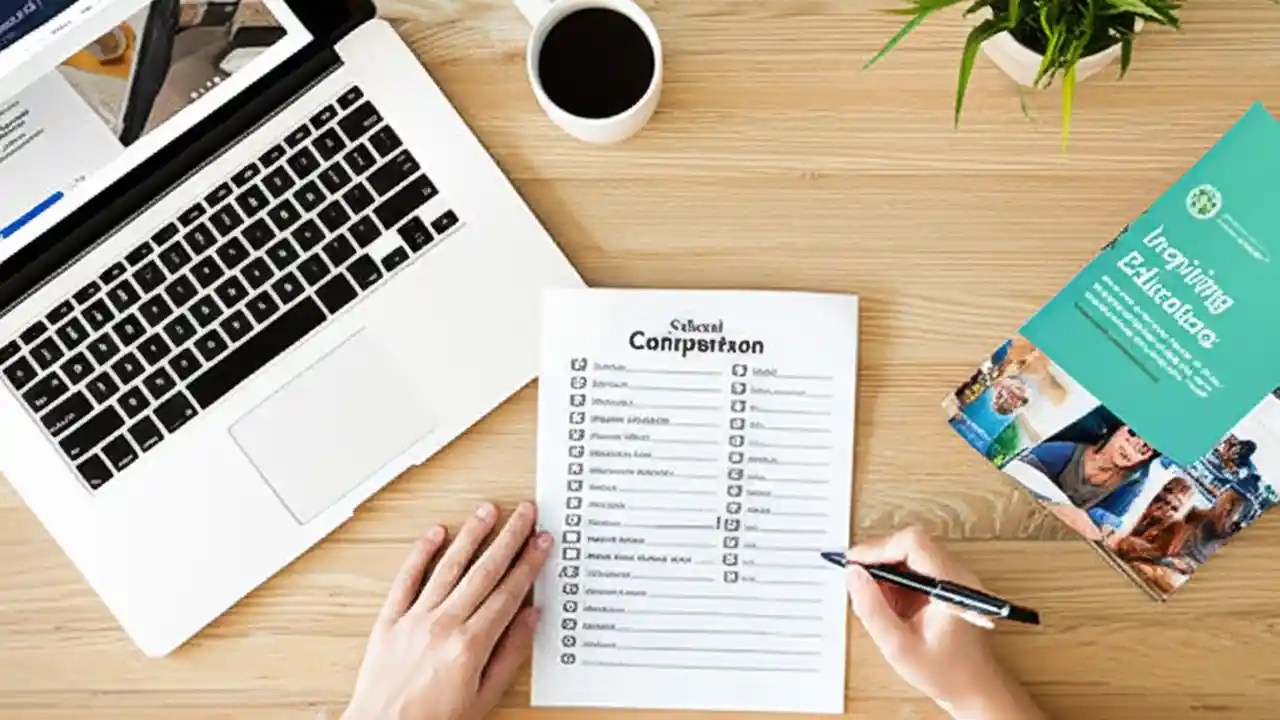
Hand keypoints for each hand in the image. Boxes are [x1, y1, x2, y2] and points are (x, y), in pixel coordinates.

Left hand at [343, 502, 552, 719]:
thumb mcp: (484, 697)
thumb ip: (510, 654)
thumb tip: (531, 618)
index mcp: (471, 644)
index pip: (508, 592)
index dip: (529, 563)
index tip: (542, 542)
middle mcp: (443, 624)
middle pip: (484, 571)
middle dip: (509, 538)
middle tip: (525, 514)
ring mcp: (415, 618)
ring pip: (449, 567)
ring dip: (472, 535)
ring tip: (488, 511)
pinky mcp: (389, 620)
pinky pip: (407, 579)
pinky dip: (421, 553)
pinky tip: (436, 533)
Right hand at [845, 528, 1044, 719]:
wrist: (973, 688)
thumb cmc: (945, 672)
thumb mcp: (899, 646)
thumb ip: (873, 609)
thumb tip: (854, 575)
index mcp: (951, 584)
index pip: (913, 543)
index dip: (878, 548)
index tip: (854, 563)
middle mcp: (956, 575)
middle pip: (910, 545)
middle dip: (878, 560)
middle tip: (858, 581)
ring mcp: (952, 579)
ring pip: (910, 556)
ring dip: (886, 573)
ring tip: (875, 603)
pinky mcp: (945, 586)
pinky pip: (915, 571)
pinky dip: (895, 583)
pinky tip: (889, 608)